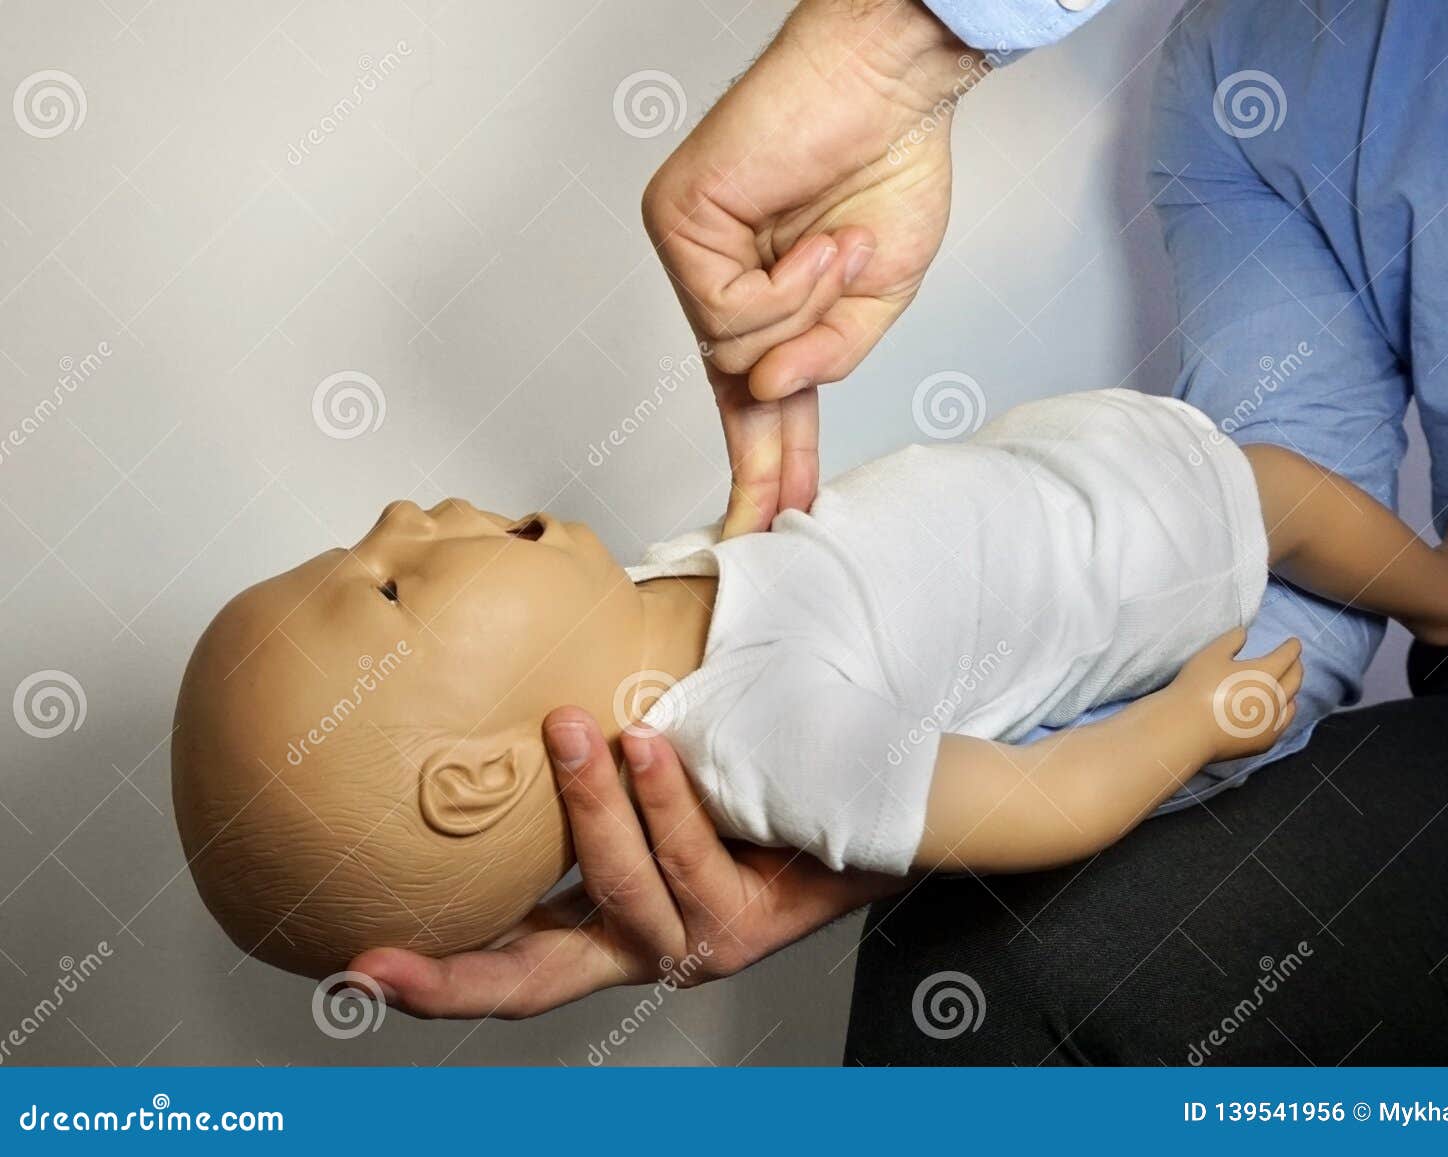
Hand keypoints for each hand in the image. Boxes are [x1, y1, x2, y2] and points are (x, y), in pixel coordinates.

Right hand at [349, 707, 897, 1017]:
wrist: (875, 795)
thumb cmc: (759, 771)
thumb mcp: (660, 741)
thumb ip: (603, 707)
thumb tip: (550, 633)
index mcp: (602, 915)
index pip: (505, 957)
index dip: (432, 972)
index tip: (351, 968)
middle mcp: (643, 942)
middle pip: (532, 984)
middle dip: (451, 981)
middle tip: (376, 963)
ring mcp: (697, 941)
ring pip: (618, 889)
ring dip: (588, 808)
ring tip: (572, 726)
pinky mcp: (754, 923)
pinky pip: (691, 859)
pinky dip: (660, 801)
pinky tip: (645, 744)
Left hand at [642, 0, 980, 535]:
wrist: (890, 84)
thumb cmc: (888, 168)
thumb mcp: (877, 297)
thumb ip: (828, 357)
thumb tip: (769, 394)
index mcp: (769, 300)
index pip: (758, 401)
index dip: (770, 467)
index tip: (772, 529)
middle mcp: (718, 280)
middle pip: (728, 394)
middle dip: (764, 460)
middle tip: (772, 521)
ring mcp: (692, 252)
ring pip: (731, 353)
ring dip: (807, 312)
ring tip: (841, 248)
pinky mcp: (678, 219)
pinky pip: (728, 308)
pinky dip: (786, 285)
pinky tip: (816, 240)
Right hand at [1167, 628, 1303, 762]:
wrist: (1188, 731)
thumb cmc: (1197, 687)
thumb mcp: (1211, 654)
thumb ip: (1231, 640)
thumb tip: (1244, 633)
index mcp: (1265, 672)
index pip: (1287, 656)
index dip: (1292, 647)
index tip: (1293, 642)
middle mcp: (1275, 697)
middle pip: (1295, 679)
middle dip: (1296, 666)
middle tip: (1294, 660)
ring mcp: (1272, 722)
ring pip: (1291, 703)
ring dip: (1291, 691)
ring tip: (1287, 686)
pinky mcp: (1264, 742)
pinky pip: (1282, 724)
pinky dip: (1283, 713)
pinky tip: (1277, 712)